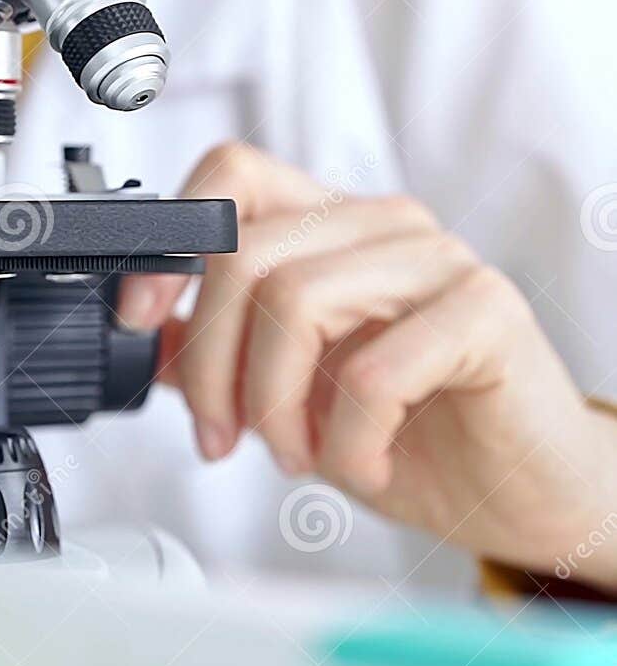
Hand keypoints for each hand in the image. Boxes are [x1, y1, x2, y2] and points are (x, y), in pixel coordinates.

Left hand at [119, 144, 616, 588]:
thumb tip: (149, 333)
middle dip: (209, 364)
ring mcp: (438, 260)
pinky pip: (373, 372)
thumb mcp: (295, 399)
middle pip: (245, 252)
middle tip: (223, 436)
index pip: (231, 174)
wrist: (525, 491)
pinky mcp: (485, 310)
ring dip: (275, 406)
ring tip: (302, 456)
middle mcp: (383, 226)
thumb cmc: (418, 435)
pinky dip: (349, 443)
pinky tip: (367, 464)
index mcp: (333, 228)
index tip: (140, 316)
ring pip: (296, 302)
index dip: (169, 238)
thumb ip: (225, 355)